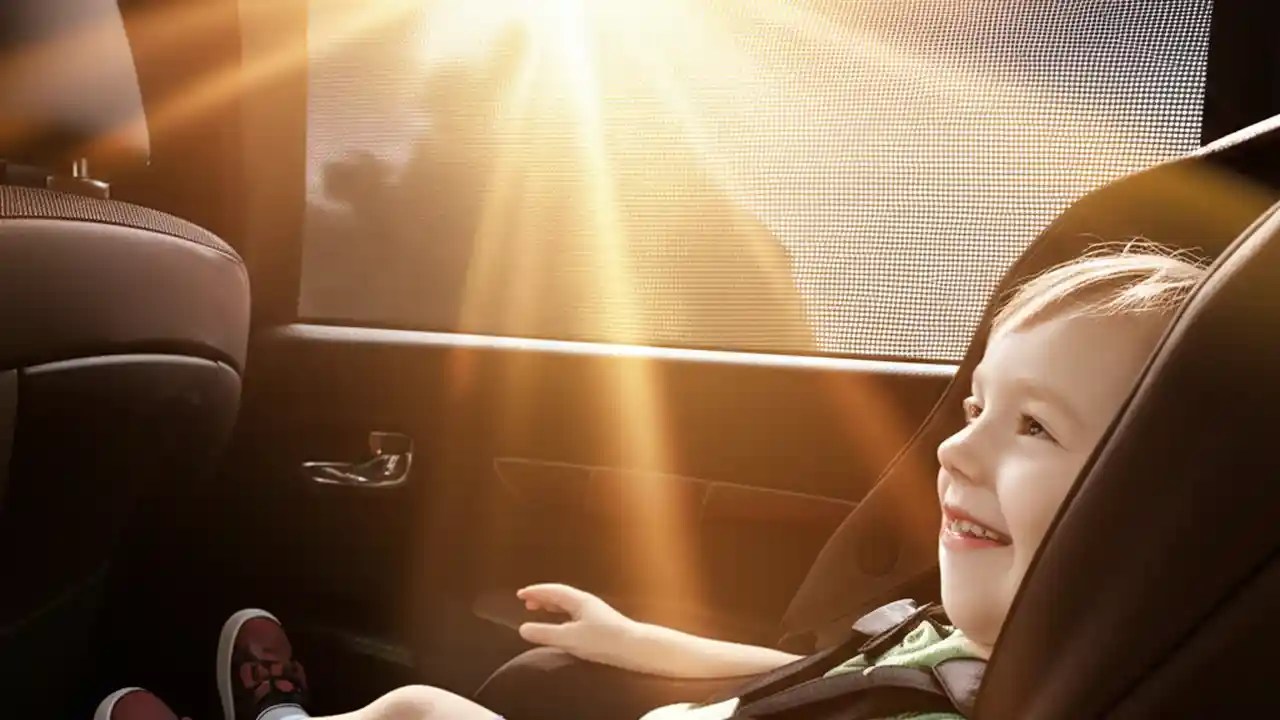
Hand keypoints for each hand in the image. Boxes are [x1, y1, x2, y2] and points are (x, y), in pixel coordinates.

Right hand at [516, 583, 638, 666]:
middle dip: (542, 597)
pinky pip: (573, 613)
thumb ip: (545, 633)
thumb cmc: (603, 641)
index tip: (520, 594)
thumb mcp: (570, 639)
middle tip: (526, 603)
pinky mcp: (599, 623)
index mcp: (579, 600)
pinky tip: (561, 625)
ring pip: (567, 604)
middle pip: (560, 595)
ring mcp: (594, 612)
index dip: (535, 591)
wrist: (635, 648)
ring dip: (551, 605)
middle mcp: (586, 602)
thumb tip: (523, 629)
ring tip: (539, 609)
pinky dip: (561, 614)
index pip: (553, 591)